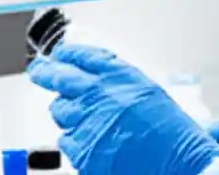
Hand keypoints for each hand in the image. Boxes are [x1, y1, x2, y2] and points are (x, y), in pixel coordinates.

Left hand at [28, 43, 218, 174]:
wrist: (179, 163)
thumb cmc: (170, 132)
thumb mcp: (148, 93)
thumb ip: (117, 82)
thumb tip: (90, 78)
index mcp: (119, 76)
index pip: (82, 56)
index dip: (66, 54)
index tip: (58, 55)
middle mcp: (99, 94)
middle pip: (59, 77)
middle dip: (46, 72)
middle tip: (39, 71)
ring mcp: (87, 122)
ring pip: (60, 111)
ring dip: (69, 114)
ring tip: (91, 123)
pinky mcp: (82, 150)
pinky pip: (67, 141)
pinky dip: (77, 142)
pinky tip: (97, 144)